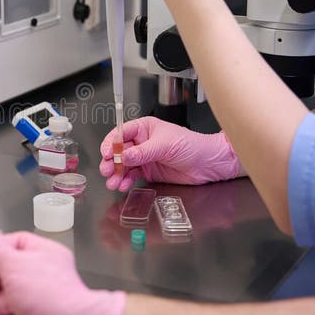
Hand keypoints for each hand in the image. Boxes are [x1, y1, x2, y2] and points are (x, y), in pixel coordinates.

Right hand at [100, 118, 241, 190]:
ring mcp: (145, 158)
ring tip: (112, 182)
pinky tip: (122, 185)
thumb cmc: (192, 145)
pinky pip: (132, 176)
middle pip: (119, 150)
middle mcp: (142, 142)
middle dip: (111, 161)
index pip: (122, 133)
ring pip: (124, 165)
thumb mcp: (166, 145)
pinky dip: (125, 181)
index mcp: (145, 128)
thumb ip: (143, 152)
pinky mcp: (149, 172)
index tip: (106, 153)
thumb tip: (124, 156)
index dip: (111, 143)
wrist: (208, 164)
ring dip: (116, 173)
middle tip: (107, 170)